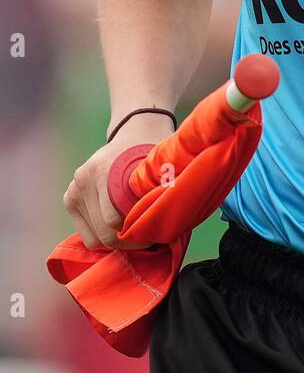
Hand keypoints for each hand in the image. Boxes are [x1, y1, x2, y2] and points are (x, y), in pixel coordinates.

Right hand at [63, 113, 174, 250]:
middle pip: (102, 233)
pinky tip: (119, 229)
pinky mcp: (69, 198)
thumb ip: (159, 189)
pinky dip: (102, 235)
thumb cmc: (150, 150)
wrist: (134, 130)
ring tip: (135, 233)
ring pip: (92, 237)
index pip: (113, 222)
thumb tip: (165, 220)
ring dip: (115, 241)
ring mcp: (73, 189)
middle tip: (147, 241)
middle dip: (126, 242)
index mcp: (101, 171)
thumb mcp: (158, 166)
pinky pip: (85, 232)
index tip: (154, 237)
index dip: (136, 236)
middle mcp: (82, 180)